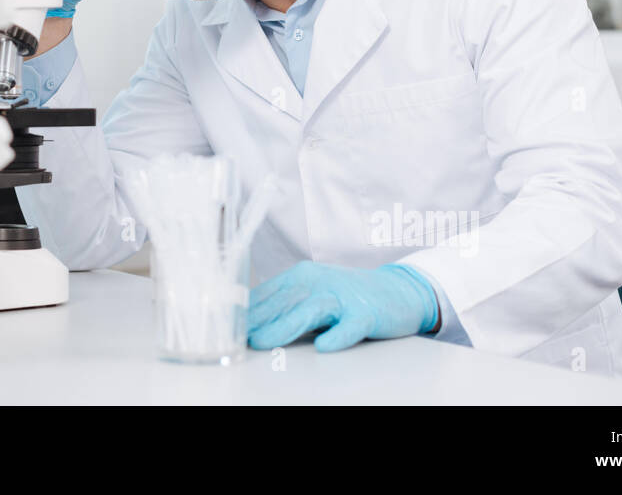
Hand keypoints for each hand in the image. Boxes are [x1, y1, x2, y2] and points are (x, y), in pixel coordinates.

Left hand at [247, 261, 438, 351]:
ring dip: (284, 327)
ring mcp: (343, 297)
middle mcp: (319, 282)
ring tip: (263, 342)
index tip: (224, 326)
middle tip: (235, 338)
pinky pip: (349, 326)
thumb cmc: (347, 296)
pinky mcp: (366, 314)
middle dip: (257, 320)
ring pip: (309, 311)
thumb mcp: (312, 294)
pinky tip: (323, 346)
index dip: (245, 312)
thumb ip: (284, 306)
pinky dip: (337, 336)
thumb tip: (248, 323)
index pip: (267, 294)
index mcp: (302, 276)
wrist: (398, 292)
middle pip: (283, 301)